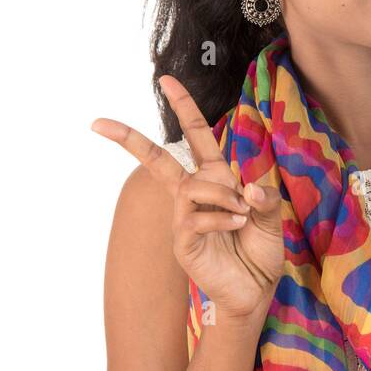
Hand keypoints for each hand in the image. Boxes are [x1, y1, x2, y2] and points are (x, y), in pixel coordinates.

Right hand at [91, 75, 284, 320]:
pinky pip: (194, 218)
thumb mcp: (272, 217)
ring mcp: (184, 219)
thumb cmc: (261, 250)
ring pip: (192, 187)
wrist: (255, 291)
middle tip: (98, 122)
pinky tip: (237, 224)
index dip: (184, 107)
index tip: (166, 80)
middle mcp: (194, 195)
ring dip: (221, 194)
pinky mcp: (183, 244)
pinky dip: (219, 217)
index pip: (197, 137)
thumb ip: (266, 198)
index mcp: (216, 178)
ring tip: (243, 213)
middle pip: (158, 160)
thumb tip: (246, 186)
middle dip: (130, 139)